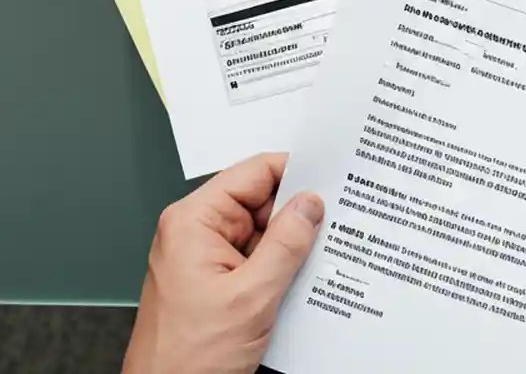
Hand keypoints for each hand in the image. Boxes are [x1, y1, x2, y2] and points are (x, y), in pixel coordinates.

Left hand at [122, 154, 324, 373]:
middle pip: (260, 203)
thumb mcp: (251, 297)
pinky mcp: (215, 282)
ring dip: (290, 247)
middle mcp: (196, 233)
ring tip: (318, 260)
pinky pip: (256, 261)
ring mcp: (205, 258)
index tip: (332, 176)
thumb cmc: (188, 357)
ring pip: (262, 234)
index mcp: (194, 222)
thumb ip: (285, 245)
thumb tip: (310, 205)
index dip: (293, 170)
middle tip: (336, 224)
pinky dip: (280, 269)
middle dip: (297, 214)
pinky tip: (300, 282)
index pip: (252, 173)